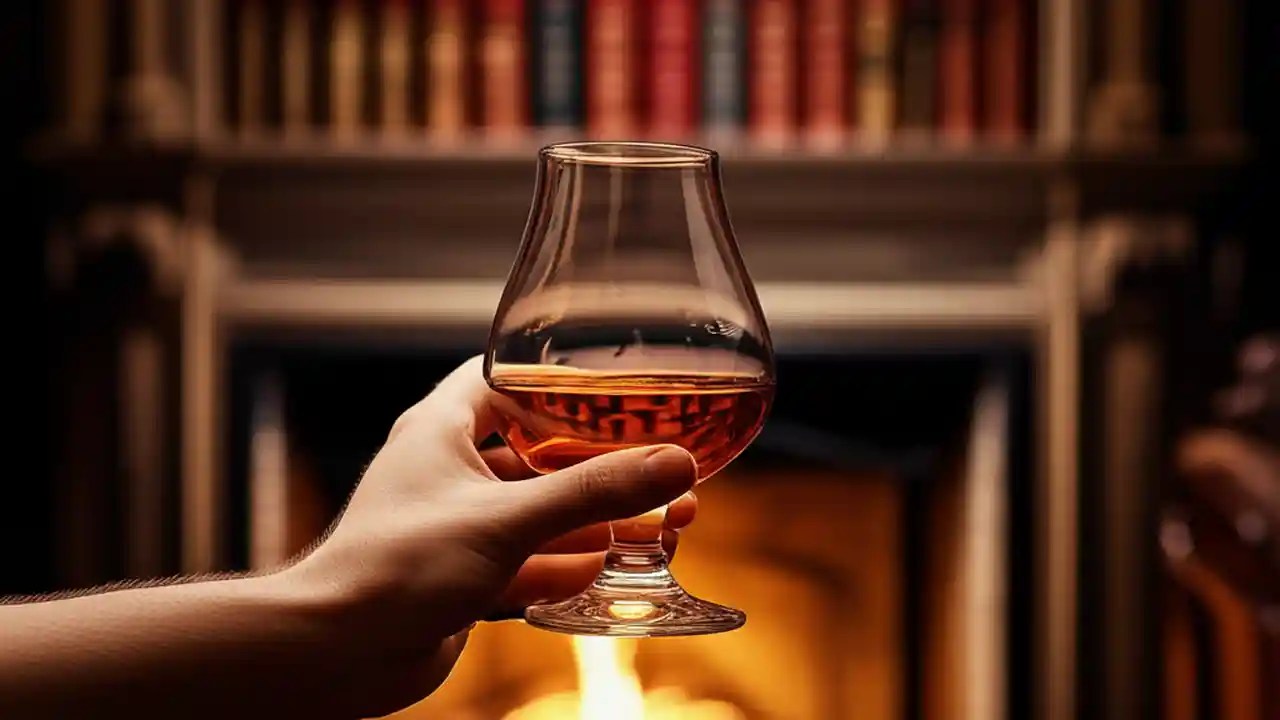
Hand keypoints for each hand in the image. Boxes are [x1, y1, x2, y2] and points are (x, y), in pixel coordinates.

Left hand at [282, 356, 698, 717]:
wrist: (339, 653)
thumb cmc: (396, 564)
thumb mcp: (507, 518)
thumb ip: (591, 492)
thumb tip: (673, 464)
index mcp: (442, 429)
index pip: (503, 378)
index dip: (554, 377)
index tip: (609, 384)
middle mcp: (449, 471)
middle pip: (536, 452)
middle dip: (597, 465)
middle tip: (656, 467)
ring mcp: (457, 526)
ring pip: (538, 514)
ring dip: (592, 521)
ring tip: (659, 523)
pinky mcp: (463, 577)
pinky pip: (526, 563)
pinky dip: (565, 566)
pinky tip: (607, 572)